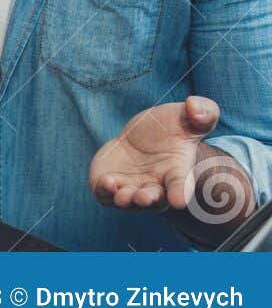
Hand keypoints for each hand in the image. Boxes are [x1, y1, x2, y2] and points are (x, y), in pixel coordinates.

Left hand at [90, 96, 249, 218]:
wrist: (143, 136)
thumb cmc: (171, 129)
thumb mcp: (188, 116)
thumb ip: (202, 112)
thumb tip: (194, 106)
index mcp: (177, 171)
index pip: (181, 185)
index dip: (180, 192)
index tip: (179, 201)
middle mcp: (155, 185)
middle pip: (154, 199)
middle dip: (148, 199)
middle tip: (144, 197)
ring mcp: (132, 186)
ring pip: (129, 201)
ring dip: (126, 199)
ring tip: (122, 194)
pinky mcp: (109, 184)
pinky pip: (106, 194)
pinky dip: (105, 191)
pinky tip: (105, 181)